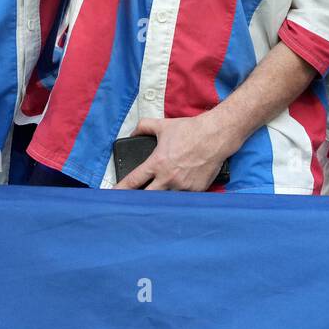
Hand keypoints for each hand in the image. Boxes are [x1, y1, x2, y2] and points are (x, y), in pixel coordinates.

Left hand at [114, 114, 234, 190]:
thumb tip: (132, 134)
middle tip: (132, 203)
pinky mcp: (196, 190)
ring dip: (159, 200)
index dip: (120, 190)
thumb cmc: (190, 130)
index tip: (112, 196)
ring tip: (155, 201)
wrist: (215, 135)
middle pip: (146, 198)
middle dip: (138, 201)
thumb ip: (144, 127)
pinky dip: (178, 198)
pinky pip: (183, 199)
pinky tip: (175, 197)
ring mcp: (182, 186)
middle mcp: (168, 178)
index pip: (133, 181)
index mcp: (157, 163)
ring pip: (165, 201)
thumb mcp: (163, 125)